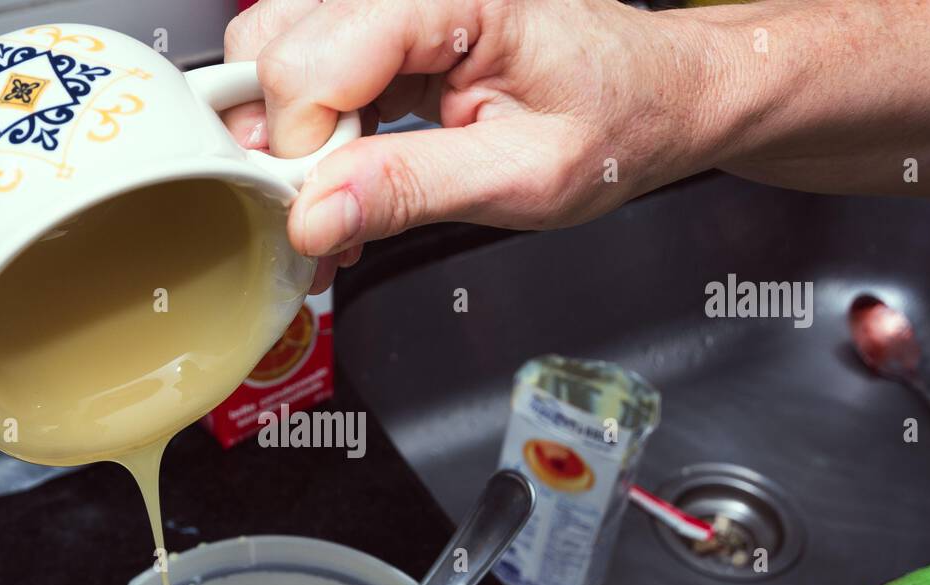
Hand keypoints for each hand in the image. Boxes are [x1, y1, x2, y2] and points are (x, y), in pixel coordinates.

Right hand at [222, 0, 726, 273]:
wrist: (655, 96)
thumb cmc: (616, 122)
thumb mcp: (522, 178)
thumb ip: (411, 191)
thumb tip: (316, 217)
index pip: (310, 63)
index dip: (304, 151)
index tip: (329, 214)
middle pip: (274, 46)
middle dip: (286, 144)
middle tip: (333, 208)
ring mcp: (394, 0)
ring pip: (274, 50)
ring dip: (291, 136)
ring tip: (343, 194)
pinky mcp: (386, 24)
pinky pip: (307, 64)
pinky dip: (311, 129)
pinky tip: (348, 174)